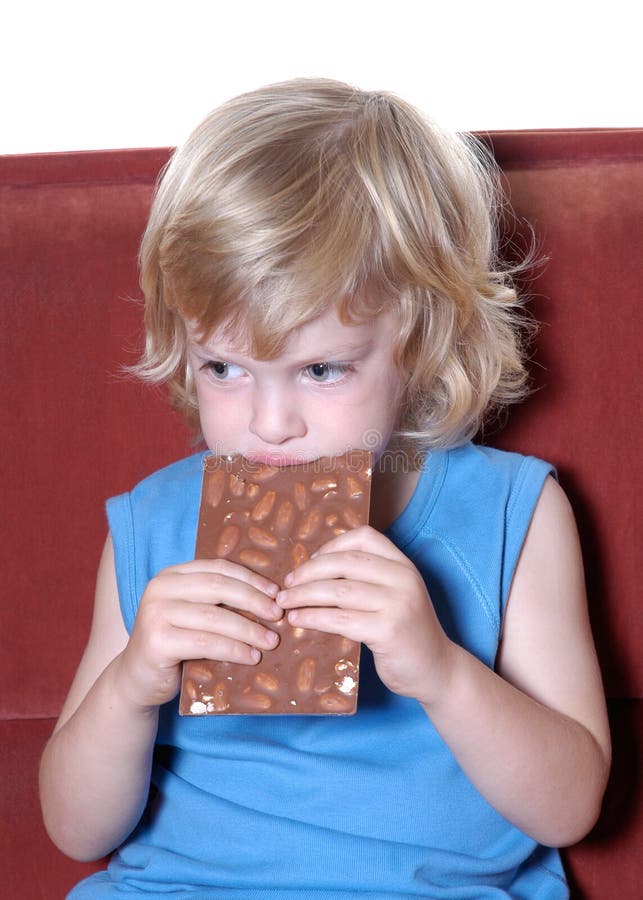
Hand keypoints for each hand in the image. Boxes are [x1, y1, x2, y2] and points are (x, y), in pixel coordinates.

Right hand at [115, 559, 282, 708]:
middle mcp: (159, 588)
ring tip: (271, 641)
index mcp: (171, 575)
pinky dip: (234, 649)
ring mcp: (155, 614)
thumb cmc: (174, 645)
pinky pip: (206, 643)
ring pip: (215, 618)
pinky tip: (252, 657)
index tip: (276, 593)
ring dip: (249, 630)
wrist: (137, 680)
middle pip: (218, 587)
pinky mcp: (156, 642)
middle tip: (278, 616)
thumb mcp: (192, 614)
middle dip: (254, 601)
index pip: (218, 567)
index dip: (251, 578)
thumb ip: (216, 600)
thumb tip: (270, 596)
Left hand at [276, 526, 452, 703]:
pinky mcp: (389, 630)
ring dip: (304, 596)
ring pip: (338, 591)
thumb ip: (367, 579)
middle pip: (344, 562)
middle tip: (286, 584)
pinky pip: (340, 619)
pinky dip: (313, 618)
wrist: (436, 670)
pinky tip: (298, 621)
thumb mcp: (394, 595)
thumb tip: (313, 570)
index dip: (331, 546)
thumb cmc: (406, 632)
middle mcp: (403, 578)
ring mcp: (398, 603)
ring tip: (284, 603)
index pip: (363, 537)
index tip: (309, 562)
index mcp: (403, 564)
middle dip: (308, 572)